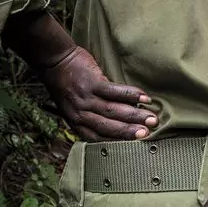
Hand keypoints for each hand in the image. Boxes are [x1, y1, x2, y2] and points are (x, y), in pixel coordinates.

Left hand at [2, 10, 157, 140]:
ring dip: (135, 115)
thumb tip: (114, 124)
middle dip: (130, 131)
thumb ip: (89, 117)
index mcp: (76, 122)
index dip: (117, 142)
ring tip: (152, 119)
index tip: (134, 145)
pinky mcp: (92, 83)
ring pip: (114, 111)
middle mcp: (80, 114)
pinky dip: (130, 95)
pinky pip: (114, 91)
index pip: (98, 138)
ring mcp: (86, 98)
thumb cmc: (65, 85)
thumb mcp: (70, 107)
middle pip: (109, 127)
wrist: (54, 61)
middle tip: (148, 133)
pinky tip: (144, 98)